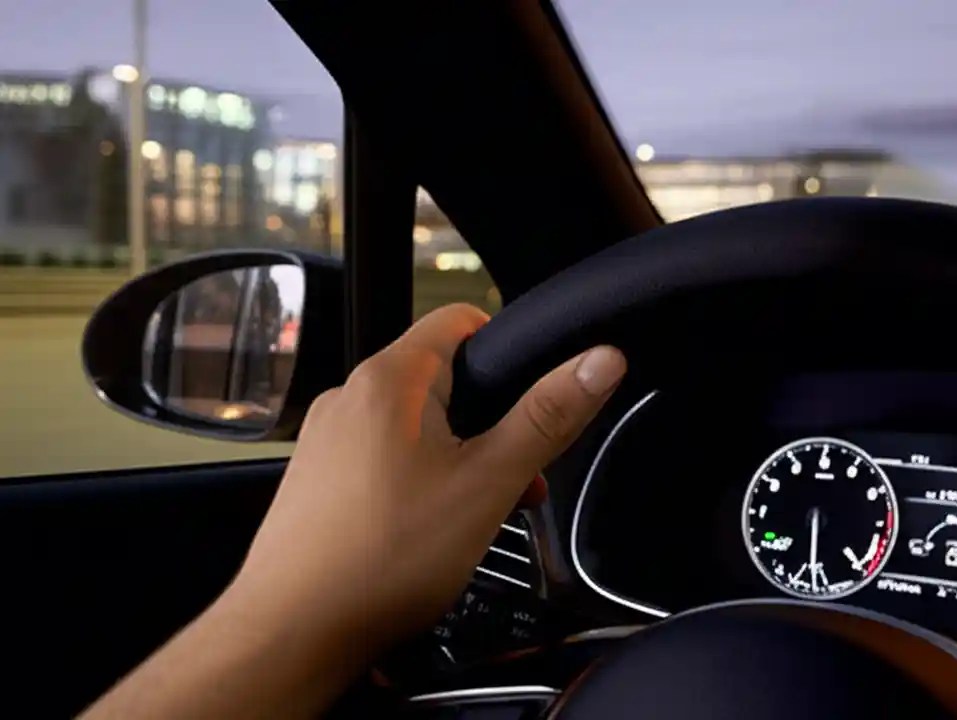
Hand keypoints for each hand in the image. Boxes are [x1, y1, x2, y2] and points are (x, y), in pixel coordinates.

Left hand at [227, 303, 626, 666]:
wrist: (294, 633)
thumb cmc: (381, 559)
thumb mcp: (488, 484)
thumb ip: (547, 417)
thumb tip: (599, 361)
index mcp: (390, 379)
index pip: (461, 319)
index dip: (510, 348)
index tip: (535, 394)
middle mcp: (350, 398)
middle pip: (444, 379)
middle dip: (491, 421)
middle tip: (516, 474)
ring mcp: (329, 440)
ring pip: (416, 425)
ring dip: (460, 457)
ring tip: (478, 514)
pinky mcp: (320, 480)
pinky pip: (386, 459)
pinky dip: (421, 482)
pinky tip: (432, 532)